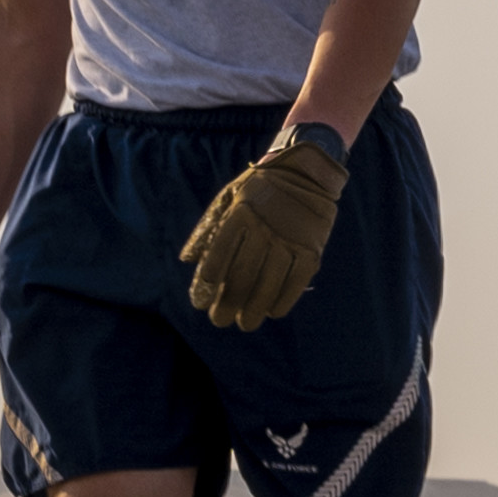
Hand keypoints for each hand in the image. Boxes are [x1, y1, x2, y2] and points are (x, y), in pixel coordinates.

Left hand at [182, 134, 347, 330]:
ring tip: (244, 323)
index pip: (218, 255)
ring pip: (269, 283)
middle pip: (243, 275)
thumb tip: (186, 259)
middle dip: (228, 303)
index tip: (200, 302)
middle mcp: (264, 228)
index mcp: (240, 214)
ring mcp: (290, 239)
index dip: (207, 283)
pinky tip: (272, 312)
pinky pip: (297, 281)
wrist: (306, 172)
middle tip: (219, 320)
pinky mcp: (311, 248)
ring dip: (254, 308)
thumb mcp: (228, 197)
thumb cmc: (259, 189)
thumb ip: (208, 228)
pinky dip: (284, 299)